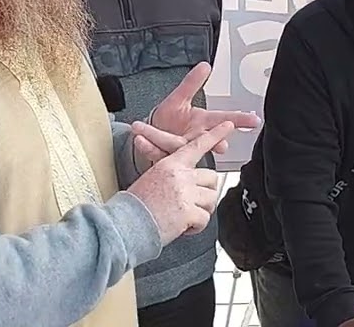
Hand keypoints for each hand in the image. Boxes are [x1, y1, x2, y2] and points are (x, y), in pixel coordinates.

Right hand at [127, 122, 233, 243]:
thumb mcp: (152, 179)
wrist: (125, 225)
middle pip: (212, 178)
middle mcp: (180, 176)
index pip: (197, 146)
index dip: (214, 135)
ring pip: (211, 199)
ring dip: (201, 210)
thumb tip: (189, 182)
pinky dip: (196, 226)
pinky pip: (204, 219)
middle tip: (191, 203)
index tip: (228, 126)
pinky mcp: (188, 211)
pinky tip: (182, 227)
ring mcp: (185, 193)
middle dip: (205, 192)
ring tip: (183, 216)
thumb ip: (174, 175)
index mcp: (171, 164)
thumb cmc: (135, 205)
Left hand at [148, 63, 260, 159]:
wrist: (151, 136)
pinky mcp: (163, 157)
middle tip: (222, 145)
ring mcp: (179, 150)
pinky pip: (155, 152)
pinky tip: (139, 138)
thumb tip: (205, 66)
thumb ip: (192, 83)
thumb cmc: (169, 120)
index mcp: (202, 124)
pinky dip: (147, 146)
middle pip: (208, 141)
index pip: (224, 120)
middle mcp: (193, 139)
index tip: (254, 120)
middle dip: (215, 143)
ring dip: (163, 139)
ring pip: (178, 147)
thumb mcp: (179, 98)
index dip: (240, 120)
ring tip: (147, 129)